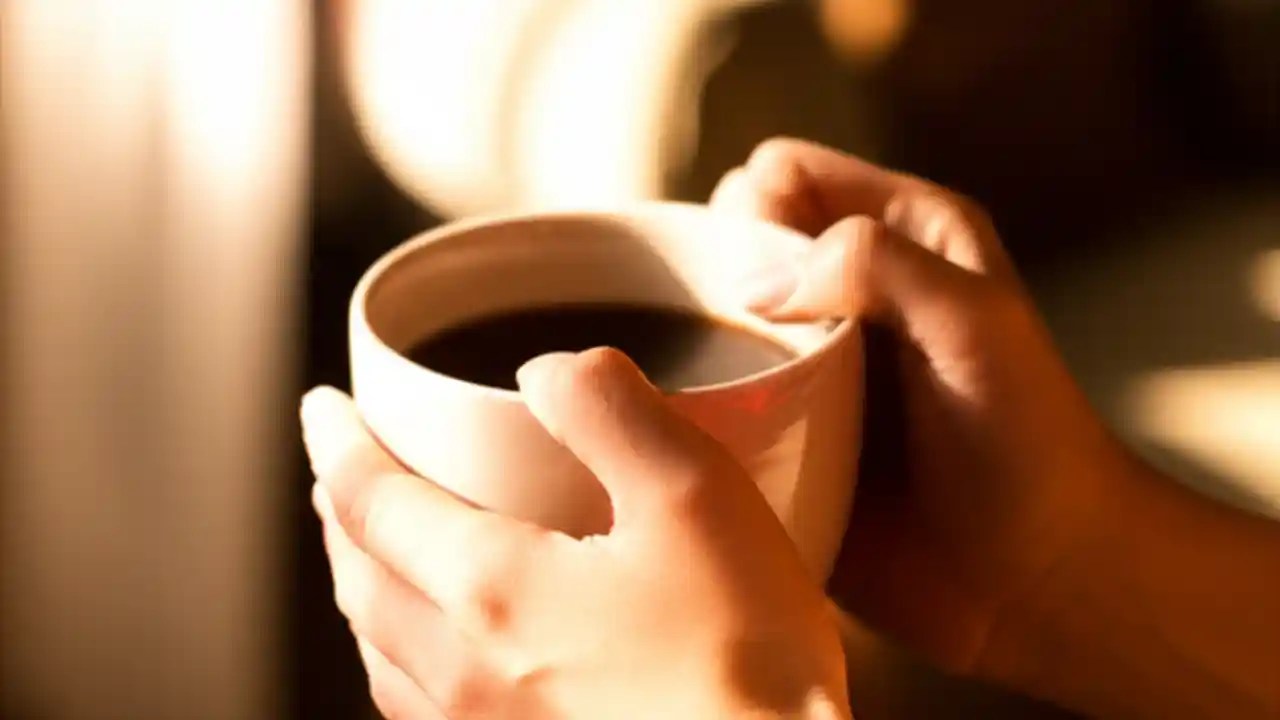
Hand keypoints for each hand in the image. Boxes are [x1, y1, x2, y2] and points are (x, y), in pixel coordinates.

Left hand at [301, 349, 850, 719]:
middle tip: (345, 470)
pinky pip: (419, 707)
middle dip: (342, 513)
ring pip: (379, 651)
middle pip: (360, 579)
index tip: (323, 410)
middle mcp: (465, 671)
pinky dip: (400, 655)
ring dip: (364, 585)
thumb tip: (546, 372)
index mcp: (494, 591)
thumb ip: (611, 412)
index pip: (373, 502)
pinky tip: (439, 654)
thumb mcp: (694, 496)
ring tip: (377, 551)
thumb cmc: (749, 661)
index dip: (338, 446)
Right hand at [712, 139, 1279, 719]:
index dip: (752, 212)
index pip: (778, 175)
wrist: (1034, 576)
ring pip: (709, 323)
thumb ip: (875, 262)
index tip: (765, 288)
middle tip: (735, 347)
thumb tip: (756, 286)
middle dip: (708, 280)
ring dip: (692, 350)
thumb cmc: (1028, 441)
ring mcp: (809, 363)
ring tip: (713, 396)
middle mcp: (846, 288)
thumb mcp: (974, 319)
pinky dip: (695, 410)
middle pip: (730, 244)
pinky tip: (700, 436)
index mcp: (898, 231)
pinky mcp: (784, 432)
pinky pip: (709, 402)